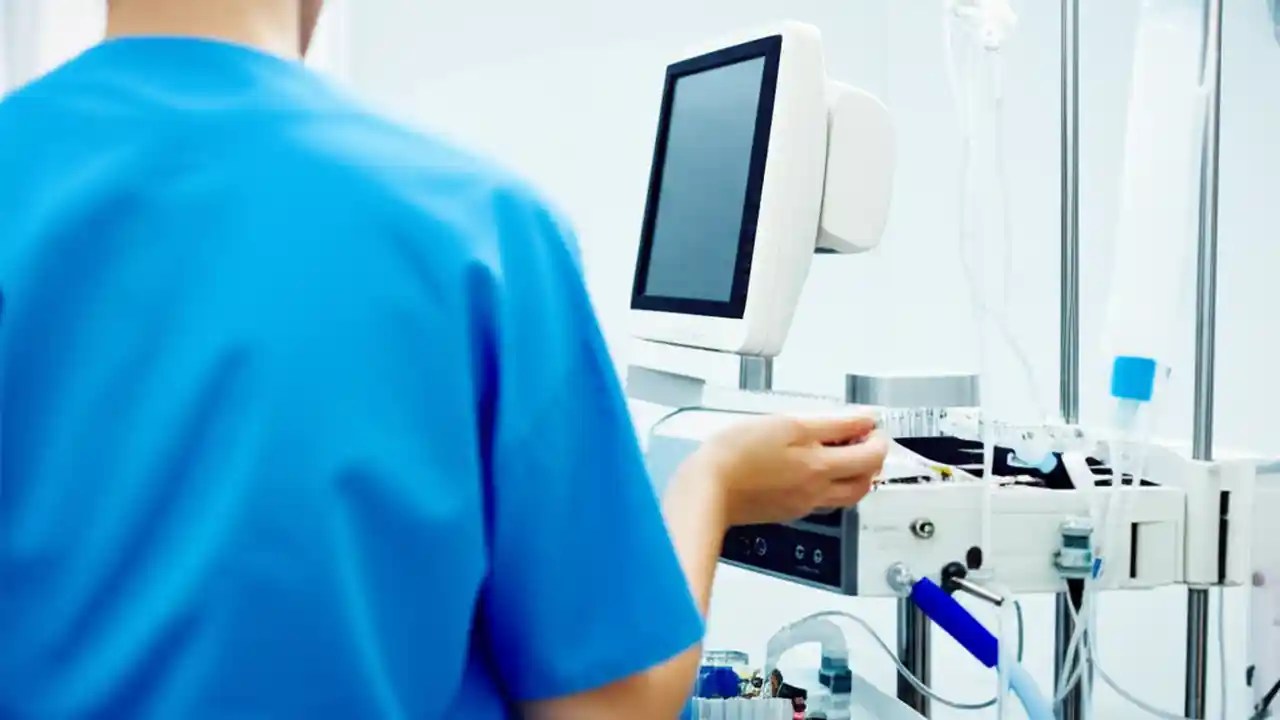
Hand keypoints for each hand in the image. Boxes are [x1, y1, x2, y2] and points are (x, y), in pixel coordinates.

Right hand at [676, 414, 886, 527]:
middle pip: (864, 481)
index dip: (876, 436)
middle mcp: (818, 491)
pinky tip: (813, 469)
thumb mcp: (786, 424)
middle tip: (861, 438)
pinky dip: (830, 484)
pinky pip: (821, 501)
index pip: (870, 455)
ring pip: (846, 495)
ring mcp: (802, 504)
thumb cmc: (737, 453)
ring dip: (854, 474)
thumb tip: (863, 420)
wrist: (706, 489)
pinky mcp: (786, 511)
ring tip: (840, 452)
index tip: (869, 422)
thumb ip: (830, 423)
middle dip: (871, 458)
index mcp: (821, 467)